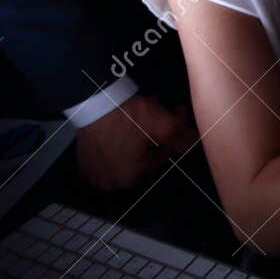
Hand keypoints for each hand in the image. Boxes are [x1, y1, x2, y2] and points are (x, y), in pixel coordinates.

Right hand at [75, 94, 196, 191]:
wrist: (93, 99)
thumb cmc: (127, 116)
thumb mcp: (164, 126)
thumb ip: (184, 139)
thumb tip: (196, 145)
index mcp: (130, 177)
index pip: (161, 156)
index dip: (170, 134)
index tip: (175, 114)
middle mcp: (110, 180)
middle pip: (144, 153)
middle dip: (155, 130)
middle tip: (158, 109)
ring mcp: (94, 170)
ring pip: (127, 150)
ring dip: (139, 131)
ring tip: (143, 108)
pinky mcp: (83, 158)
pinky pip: (108, 149)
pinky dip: (119, 136)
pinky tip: (124, 118)